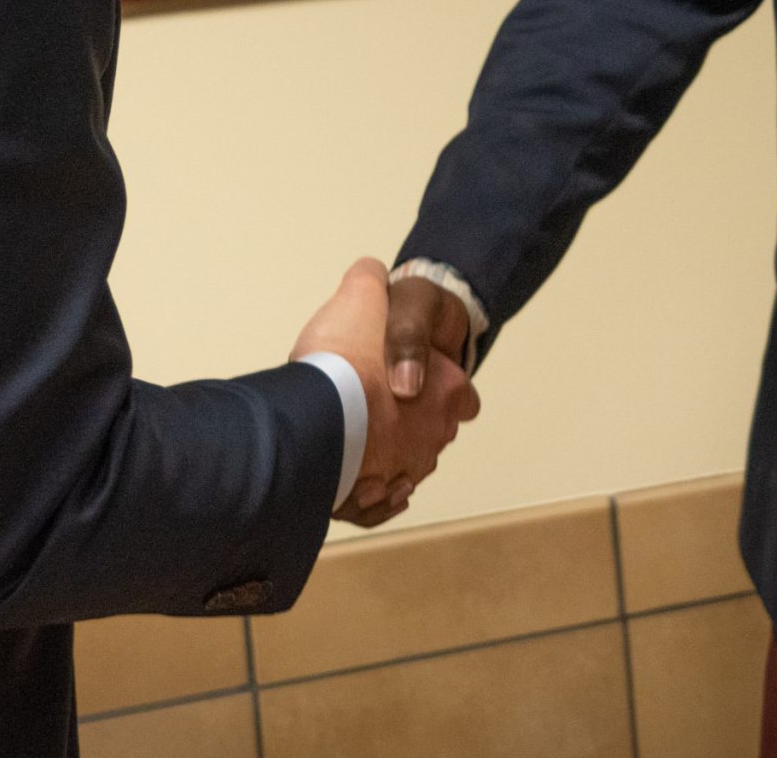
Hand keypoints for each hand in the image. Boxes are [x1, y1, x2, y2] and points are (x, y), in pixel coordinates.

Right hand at [290, 260, 478, 527]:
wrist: (317, 413)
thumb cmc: (349, 356)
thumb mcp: (363, 295)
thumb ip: (369, 282)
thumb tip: (370, 273)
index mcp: (447, 390)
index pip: (460, 396)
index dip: (439, 387)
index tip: (409, 383)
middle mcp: (435, 435)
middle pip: (429, 435)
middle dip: (407, 428)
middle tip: (372, 410)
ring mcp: (406, 472)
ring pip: (403, 470)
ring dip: (384, 460)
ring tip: (351, 440)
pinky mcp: (371, 502)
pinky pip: (375, 503)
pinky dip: (366, 495)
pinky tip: (348, 477)